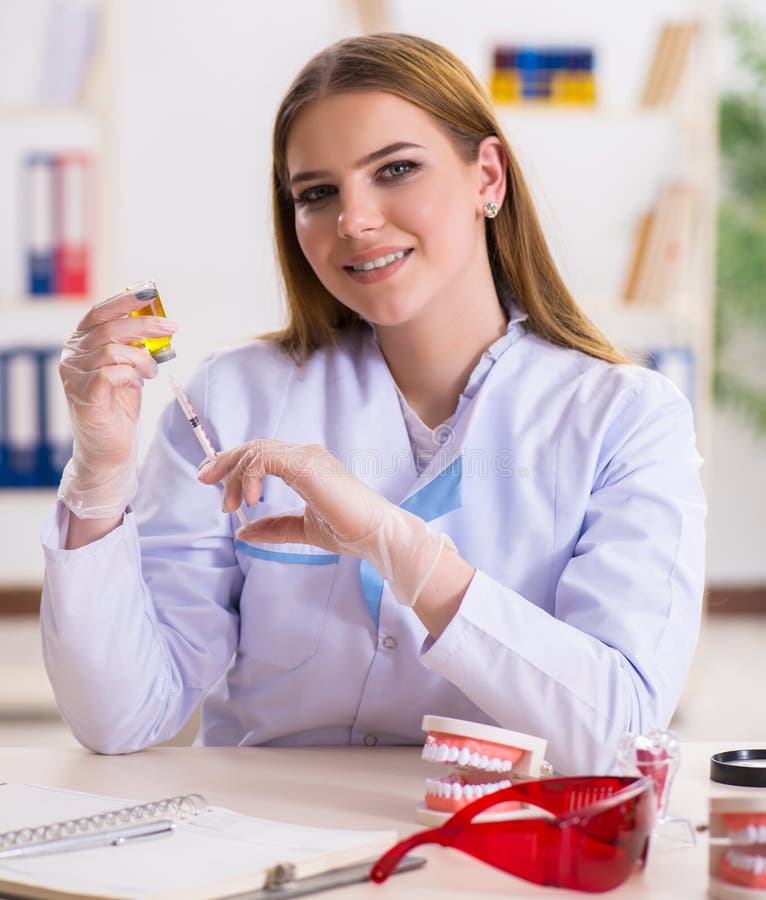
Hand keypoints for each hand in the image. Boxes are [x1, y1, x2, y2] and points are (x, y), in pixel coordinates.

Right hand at [58, 285, 177, 519]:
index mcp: (81, 344)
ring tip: (152, 372)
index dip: (125, 300)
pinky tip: (138, 383)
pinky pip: (111, 373)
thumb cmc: (120, 407)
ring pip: (112, 350)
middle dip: (145, 325)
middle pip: (110, 328)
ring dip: (141, 358)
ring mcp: (74, 376)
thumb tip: (158, 322)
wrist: (111, 448)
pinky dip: (131, 375)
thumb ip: (135, 346)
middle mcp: (72, 356)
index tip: (150, 292)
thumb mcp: (130, 368)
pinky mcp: (84, 396)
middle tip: (172, 327)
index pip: (100, 312)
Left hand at [198, 440, 449, 606]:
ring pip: (256, 451)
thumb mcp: (301, 529)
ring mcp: (306, 456)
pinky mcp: (306, 463)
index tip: (214, 483)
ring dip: (235, 475)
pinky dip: (250, 476)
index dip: (234, 463)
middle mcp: (305, 454)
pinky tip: (251, 499)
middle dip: (225, 462)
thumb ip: (273, 528)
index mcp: (305, 465)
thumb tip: (241, 532)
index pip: (262, 453)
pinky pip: (265, 459)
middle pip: (254, 446)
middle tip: (205, 481)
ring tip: (231, 504)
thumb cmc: (347, 530)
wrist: (374, 534)